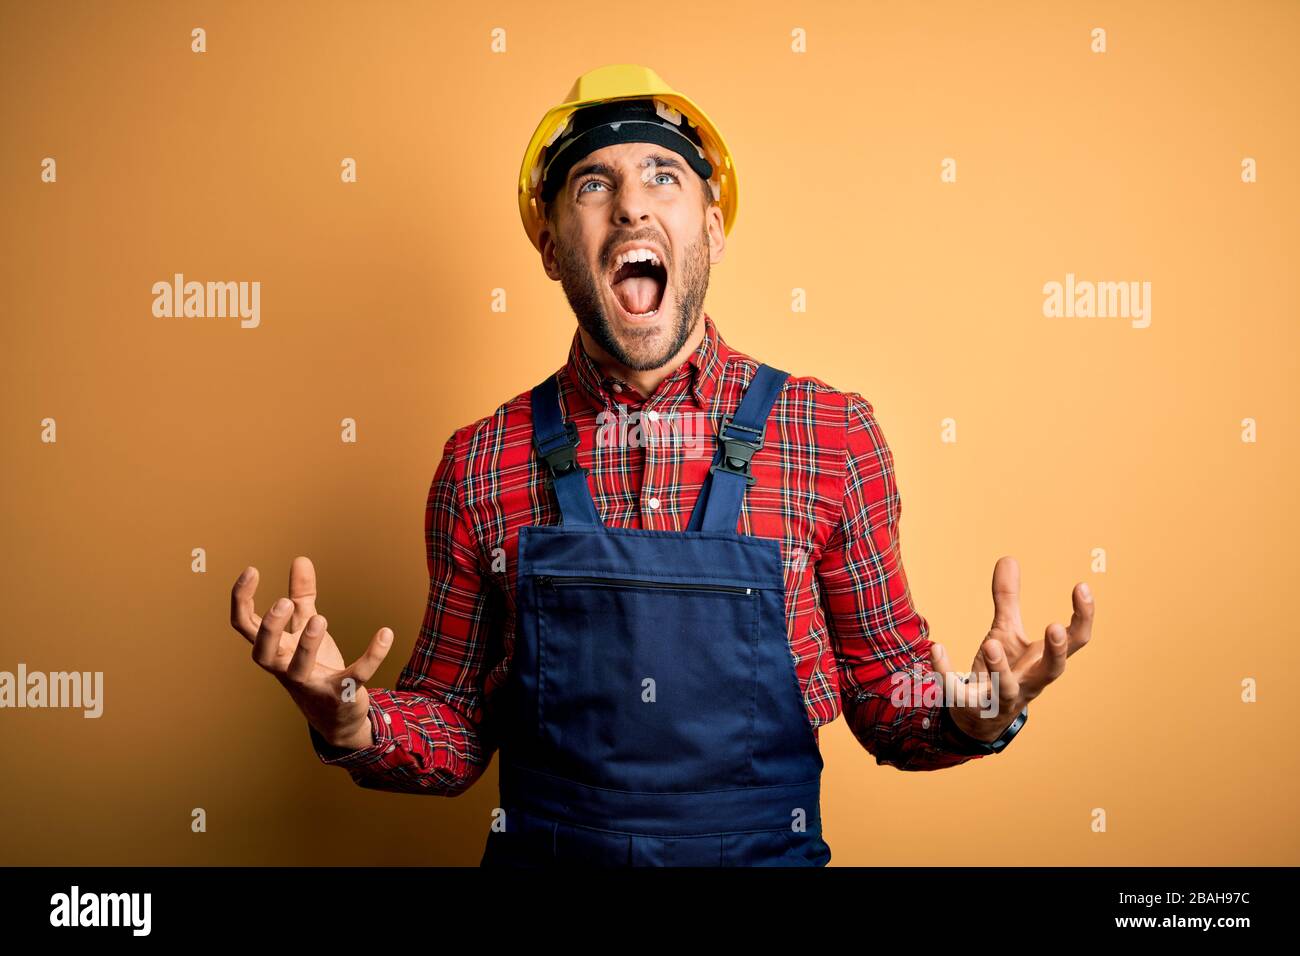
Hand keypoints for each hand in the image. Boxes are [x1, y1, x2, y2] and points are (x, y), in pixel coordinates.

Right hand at [229, 555, 394, 750]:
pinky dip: (372, 655)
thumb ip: (303, 596)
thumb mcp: (306, 628)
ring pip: (298, 668)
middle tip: (284, 602)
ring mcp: (311, 683)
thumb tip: (300, 559)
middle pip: (262, 652)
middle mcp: (285, 668)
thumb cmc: (315, 666)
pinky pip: (354, 675)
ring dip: (307, 643)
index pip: (244, 625)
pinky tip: (386, 633)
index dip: (241, 599)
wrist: (336, 715)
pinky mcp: (340, 693)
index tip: (252, 570)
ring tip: (320, 619)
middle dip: (270, 628)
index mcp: (275, 649)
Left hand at [928, 556, 1094, 742]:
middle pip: (1052, 671)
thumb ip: (1007, 599)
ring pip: (1006, 688)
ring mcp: (1000, 697)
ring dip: (999, 666)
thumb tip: (1008, 557)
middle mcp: (1028, 682)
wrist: (979, 717)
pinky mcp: (970, 705)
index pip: (1075, 641)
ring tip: (990, 643)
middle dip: (1056, 651)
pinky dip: (946, 672)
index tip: (1082, 586)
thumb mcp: (1006, 632)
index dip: (1083, 616)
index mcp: (1042, 661)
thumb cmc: (1002, 668)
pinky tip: (936, 647)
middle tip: (1054, 627)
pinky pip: (958, 692)